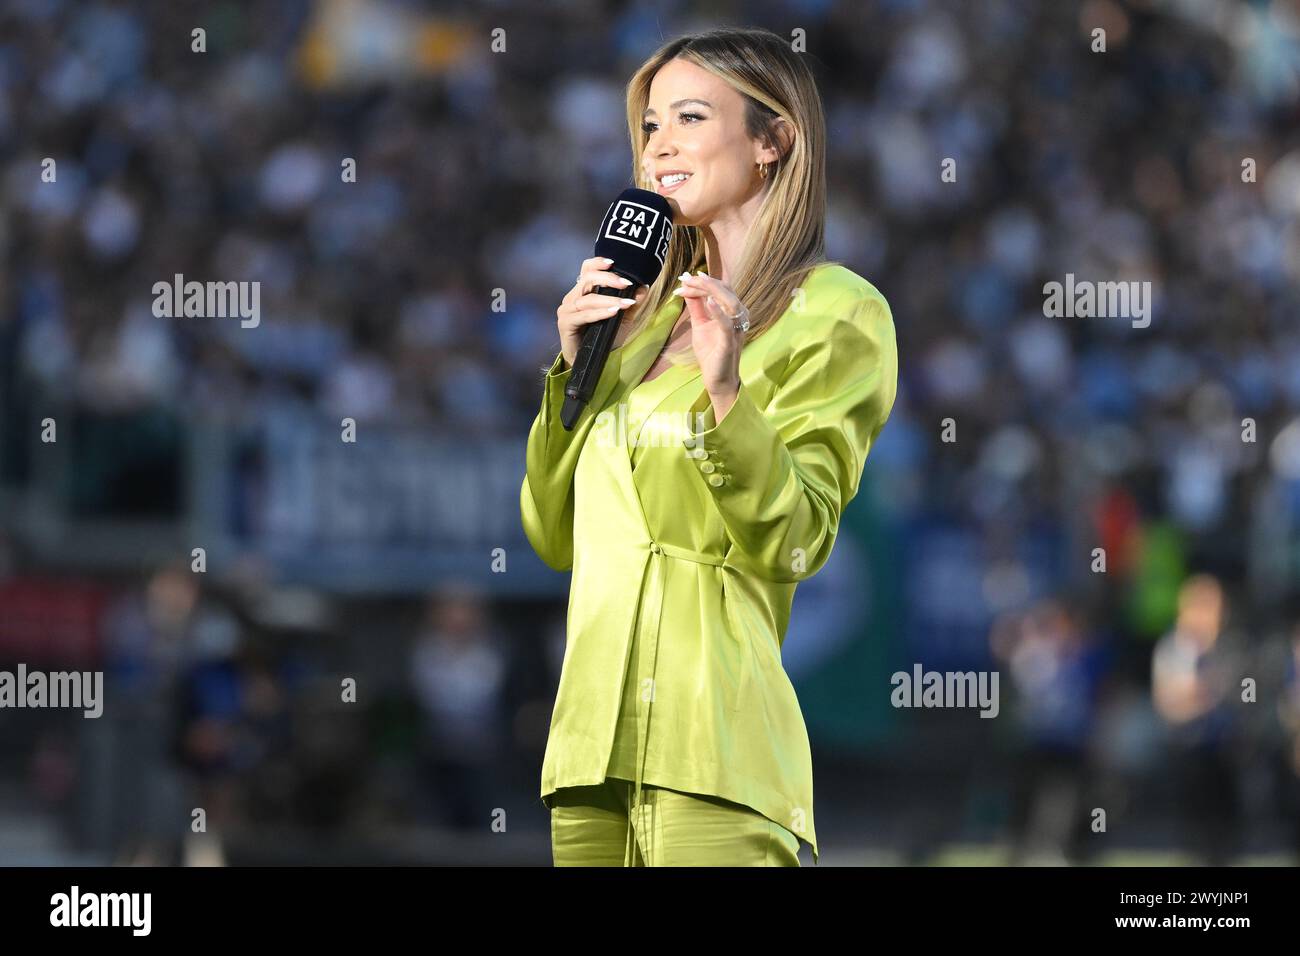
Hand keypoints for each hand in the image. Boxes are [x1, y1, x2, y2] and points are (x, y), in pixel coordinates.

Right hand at [556, 257, 646, 367]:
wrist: (589, 363)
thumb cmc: (603, 339)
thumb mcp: (622, 320)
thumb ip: (631, 304)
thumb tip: (644, 287)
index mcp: (582, 293)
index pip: (586, 269)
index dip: (598, 263)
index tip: (614, 263)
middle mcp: (572, 298)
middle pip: (587, 279)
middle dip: (609, 279)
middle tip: (627, 283)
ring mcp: (566, 311)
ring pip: (588, 298)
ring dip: (609, 299)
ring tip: (626, 303)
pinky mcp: (565, 324)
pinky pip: (583, 315)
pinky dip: (600, 313)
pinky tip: (613, 312)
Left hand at [674, 271, 744, 414]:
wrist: (716, 379)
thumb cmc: (711, 352)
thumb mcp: (700, 324)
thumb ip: (696, 306)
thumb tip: (687, 288)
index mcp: (732, 312)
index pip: (721, 289)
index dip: (703, 282)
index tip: (683, 279)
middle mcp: (739, 317)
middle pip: (726, 290)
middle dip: (704, 283)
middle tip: (685, 280)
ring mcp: (736, 329)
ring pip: (730, 302)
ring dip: (710, 290)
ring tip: (693, 284)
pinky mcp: (730, 342)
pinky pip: (727, 324)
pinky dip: (718, 311)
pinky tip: (708, 301)